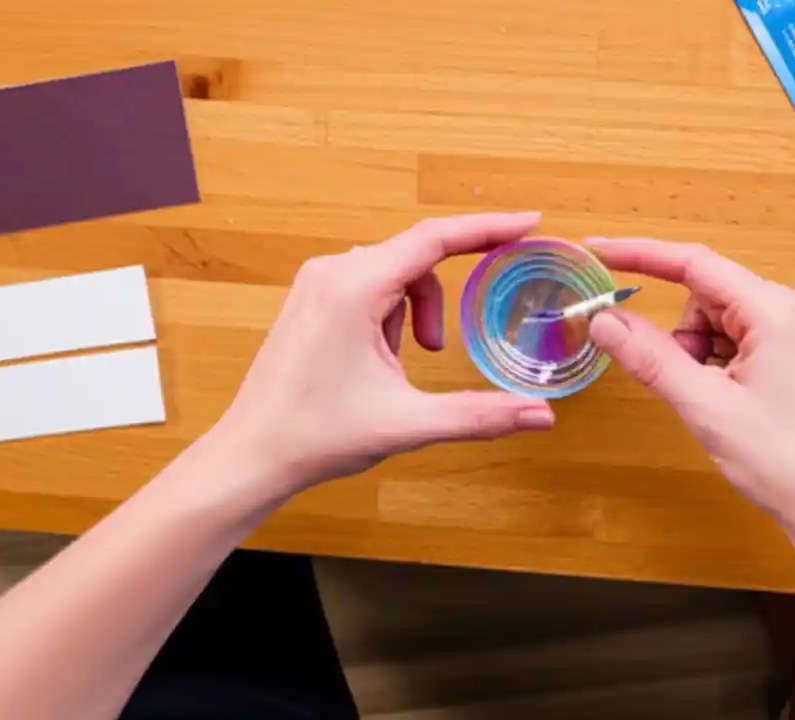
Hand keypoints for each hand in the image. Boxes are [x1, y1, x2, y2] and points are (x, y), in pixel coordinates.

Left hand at [210, 213, 555, 495]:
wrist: (252, 454)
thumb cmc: (315, 434)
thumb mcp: (408, 424)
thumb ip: (480, 415)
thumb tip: (542, 415)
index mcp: (353, 288)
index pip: (434, 238)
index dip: (488, 228)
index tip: (529, 222)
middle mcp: (331, 272)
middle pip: (416, 256)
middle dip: (443, 298)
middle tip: (448, 343)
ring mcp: (316, 283)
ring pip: (392, 273)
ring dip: (415, 310)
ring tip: (407, 361)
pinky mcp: (310, 300)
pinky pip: (368, 287)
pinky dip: (390, 316)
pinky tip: (380, 361)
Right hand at [585, 238, 794, 524]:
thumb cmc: (784, 462)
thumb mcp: (705, 407)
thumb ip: (650, 356)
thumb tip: (604, 320)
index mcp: (779, 311)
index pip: (695, 263)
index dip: (642, 255)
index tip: (599, 251)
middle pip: (711, 297)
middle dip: (685, 336)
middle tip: (689, 387)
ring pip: (729, 319)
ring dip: (707, 354)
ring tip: (722, 402)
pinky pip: (752, 336)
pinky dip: (729, 362)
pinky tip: (741, 401)